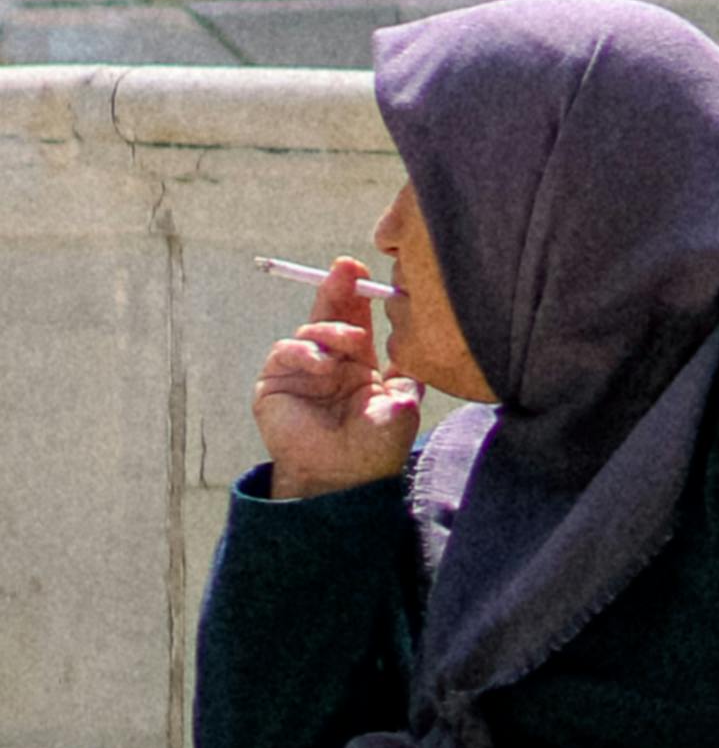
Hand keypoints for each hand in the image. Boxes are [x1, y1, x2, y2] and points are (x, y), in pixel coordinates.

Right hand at [250, 259, 421, 496]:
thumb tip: (415, 348)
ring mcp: (301, 372)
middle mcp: (329, 363)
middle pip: (330, 315)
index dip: (359, 296)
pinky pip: (284, 352)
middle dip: (337, 290)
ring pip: (309, 330)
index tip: (365, 271)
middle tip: (346, 268)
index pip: (357, 321)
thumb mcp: (402, 406)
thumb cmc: (376, 447)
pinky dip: (304, 351)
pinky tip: (324, 363)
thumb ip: (407, 374)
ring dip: (330, 329)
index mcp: (359, 365)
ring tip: (350, 345)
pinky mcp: (275, 384)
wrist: (344, 479)